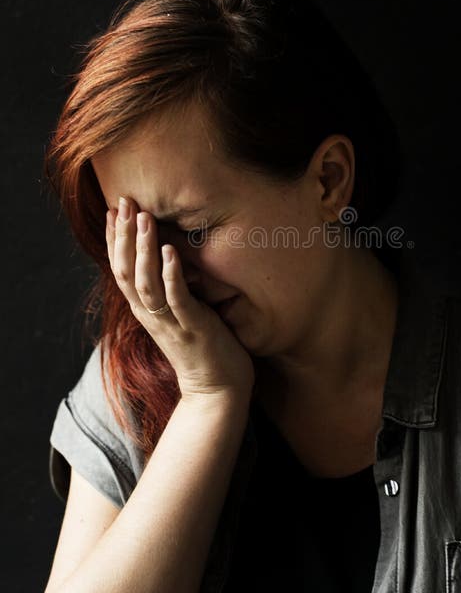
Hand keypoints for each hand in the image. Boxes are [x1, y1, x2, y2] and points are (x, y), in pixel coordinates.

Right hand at [106, 195, 255, 402]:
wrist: (217, 389)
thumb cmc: (202, 347)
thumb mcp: (180, 313)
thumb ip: (169, 290)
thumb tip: (168, 257)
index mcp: (146, 310)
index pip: (120, 270)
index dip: (113, 240)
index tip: (111, 210)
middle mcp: (151, 315)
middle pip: (126, 271)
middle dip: (122, 236)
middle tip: (122, 203)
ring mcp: (170, 323)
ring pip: (146, 283)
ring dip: (143, 249)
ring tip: (143, 219)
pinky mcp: (192, 328)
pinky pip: (177, 299)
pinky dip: (172, 275)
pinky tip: (171, 251)